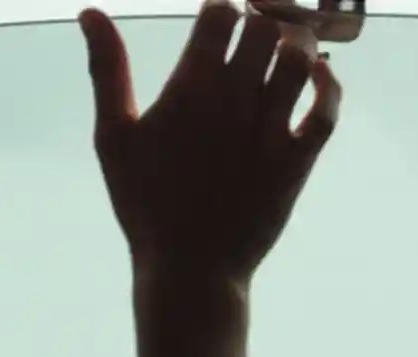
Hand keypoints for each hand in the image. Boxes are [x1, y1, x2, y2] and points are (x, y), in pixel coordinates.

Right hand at [80, 0, 341, 289]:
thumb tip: (89, 11)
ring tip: (281, 47)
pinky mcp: (298, 161)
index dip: (221, 7)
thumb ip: (106, 70)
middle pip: (264, 28)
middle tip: (252, 30)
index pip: (221, 14)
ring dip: (294, 42)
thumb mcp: (114, 136)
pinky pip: (327, 108)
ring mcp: (271, 132)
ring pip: (299, 59)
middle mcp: (235, 103)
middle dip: (259, 19)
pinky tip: (317, 72)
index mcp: (190, 90)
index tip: (218, 18)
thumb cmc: (145, 204)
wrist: (190, 270)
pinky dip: (328, 82)